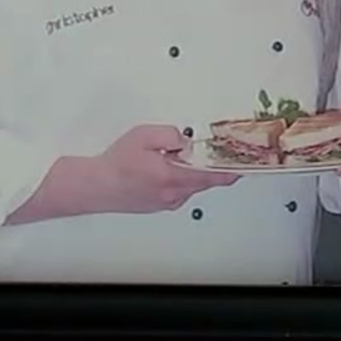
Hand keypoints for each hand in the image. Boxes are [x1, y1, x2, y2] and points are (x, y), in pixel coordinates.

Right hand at [90, 125, 237, 213]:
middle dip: (211, 166)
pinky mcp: (161, 205)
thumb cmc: (116, 163)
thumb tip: (188, 142)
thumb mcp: (144, 136)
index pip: (211, 175)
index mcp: (172, 176)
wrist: (96, 186)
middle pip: (205, 181)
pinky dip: (182, 179)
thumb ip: (171, 135)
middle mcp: (173, 194)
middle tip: (216, 153)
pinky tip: (168, 168)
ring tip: (179, 157)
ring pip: (192, 186)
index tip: (244, 166)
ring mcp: (168, 202)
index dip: (230, 170)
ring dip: (194, 172)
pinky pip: (181, 191)